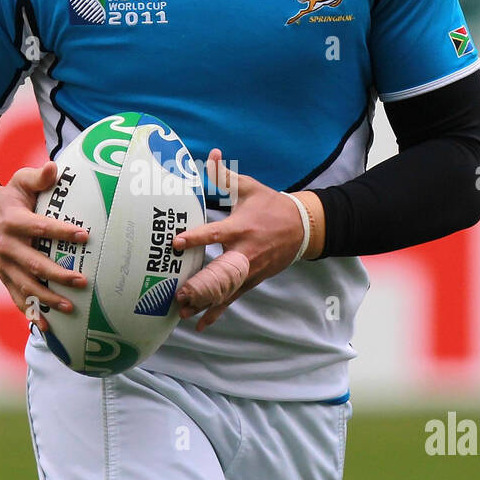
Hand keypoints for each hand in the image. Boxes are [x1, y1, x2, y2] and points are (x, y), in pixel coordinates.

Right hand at [0, 165, 88, 332]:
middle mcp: (6, 246)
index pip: (39, 227)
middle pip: (32, 263)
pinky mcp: (5, 277)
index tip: (84, 236)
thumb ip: (38, 177)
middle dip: (57, 274)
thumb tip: (54, 167)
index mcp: (12, 220)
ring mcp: (4, 265)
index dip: (60, 231)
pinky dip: (30, 313)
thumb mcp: (19, 182)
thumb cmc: (11, 197)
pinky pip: (17, 298)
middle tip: (82, 280)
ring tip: (71, 308)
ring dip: (47, 298)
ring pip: (25, 285)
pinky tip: (47, 327)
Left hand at [172, 149, 309, 331]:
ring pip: (224, 290)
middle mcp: (244, 252)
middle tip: (177, 293)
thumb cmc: (272, 206)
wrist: (303, 228)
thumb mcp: (250, 188)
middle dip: (199, 283)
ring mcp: (249, 269)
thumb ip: (226, 176)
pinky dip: (217, 312)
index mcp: (240, 228)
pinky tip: (200, 324)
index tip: (177, 243)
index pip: (214, 233)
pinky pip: (232, 298)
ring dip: (203, 303)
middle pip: (218, 271)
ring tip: (181, 312)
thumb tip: (212, 155)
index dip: (196, 238)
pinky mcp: (252, 280)